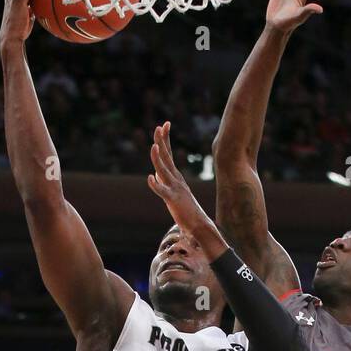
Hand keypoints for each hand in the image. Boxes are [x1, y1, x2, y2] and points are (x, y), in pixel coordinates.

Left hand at [147, 122, 219, 254]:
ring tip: (153, 146)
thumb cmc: (187, 211)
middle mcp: (176, 180)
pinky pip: (163, 192)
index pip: (169, 155)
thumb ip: (164, 182)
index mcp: (176, 177)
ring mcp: (175, 189)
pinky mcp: (173, 201)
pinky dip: (156, 185)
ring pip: (164, 170)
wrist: (200, 225)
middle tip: (158, 127)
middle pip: (167, 157)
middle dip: (162, 141)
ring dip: (158, 158)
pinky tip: (150, 179)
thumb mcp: (173, 192)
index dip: (165, 140)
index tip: (164, 125)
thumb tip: (156, 175)